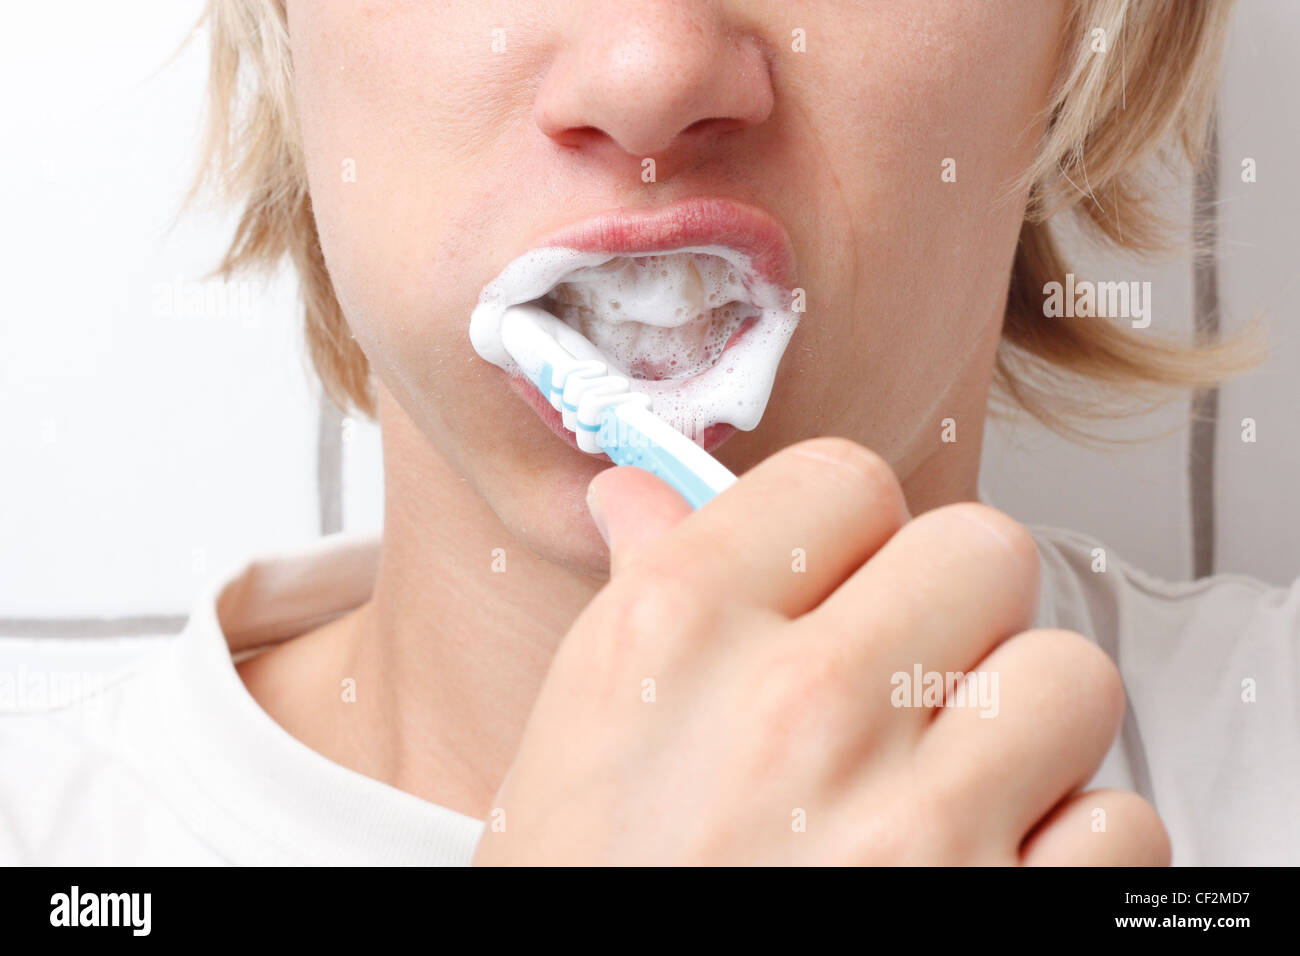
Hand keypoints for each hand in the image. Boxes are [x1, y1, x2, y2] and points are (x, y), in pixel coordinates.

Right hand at [473, 437, 1168, 864]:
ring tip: (951, 777)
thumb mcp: (581, 738)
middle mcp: (799, 709)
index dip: (849, 530)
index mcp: (678, 635)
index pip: (843, 479)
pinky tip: (987, 862)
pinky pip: (1119, 824)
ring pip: (1068, 675)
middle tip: (904, 675)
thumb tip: (643, 497)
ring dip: (1021, 724)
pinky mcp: (998, 918)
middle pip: (982, 547)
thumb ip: (639, 593)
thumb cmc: (590, 893)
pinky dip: (1069, 846)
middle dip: (953, 606)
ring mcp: (910, 826)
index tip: (839, 581)